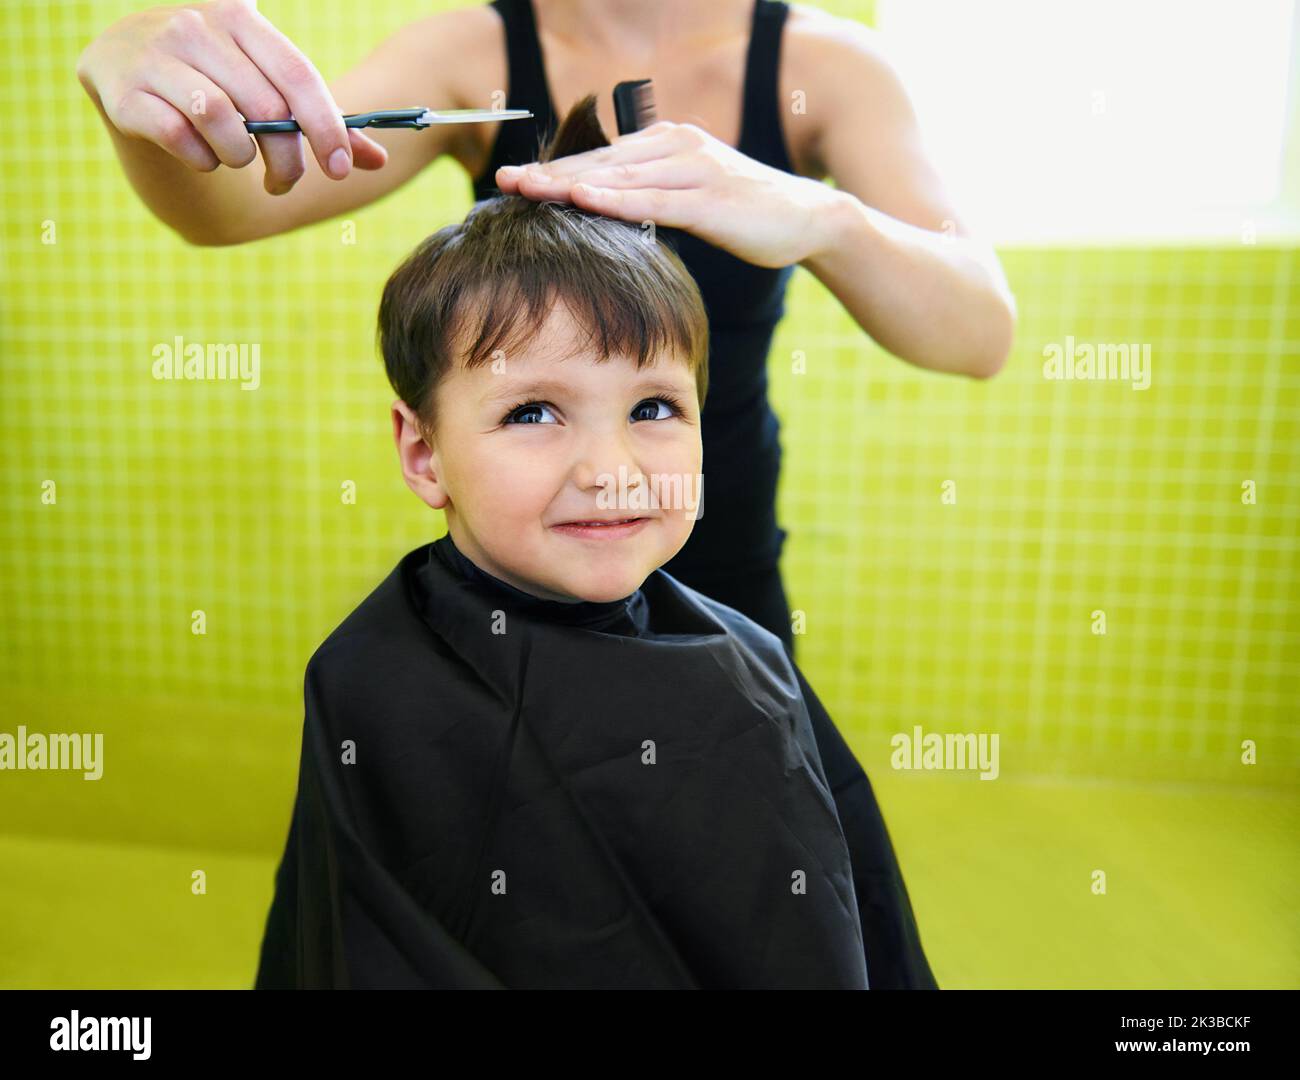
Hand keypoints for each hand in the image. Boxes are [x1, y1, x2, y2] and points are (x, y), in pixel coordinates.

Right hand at [75, 0, 387, 194]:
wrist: (126, 63)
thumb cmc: (217, 78)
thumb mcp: (266, 85)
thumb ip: (321, 120)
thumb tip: (379, 161)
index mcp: (240, 17)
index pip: (297, 75)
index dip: (325, 126)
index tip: (338, 168)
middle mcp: (196, 27)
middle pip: (265, 107)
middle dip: (285, 159)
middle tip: (284, 181)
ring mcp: (155, 55)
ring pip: (221, 122)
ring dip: (240, 158)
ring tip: (236, 159)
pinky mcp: (122, 90)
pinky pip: (179, 138)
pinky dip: (202, 160)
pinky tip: (203, 157)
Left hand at [494, 120, 845, 267]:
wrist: (808, 217)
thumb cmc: (746, 212)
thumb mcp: (692, 196)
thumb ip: (653, 194)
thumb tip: (611, 212)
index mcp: (668, 144)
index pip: (602, 158)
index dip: (556, 168)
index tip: (514, 178)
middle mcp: (676, 147)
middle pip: (600, 162)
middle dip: (549, 173)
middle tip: (503, 180)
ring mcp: (694, 170)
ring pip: (620, 177)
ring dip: (570, 184)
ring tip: (527, 189)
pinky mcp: (710, 199)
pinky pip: (654, 200)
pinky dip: (615, 199)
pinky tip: (582, 201)